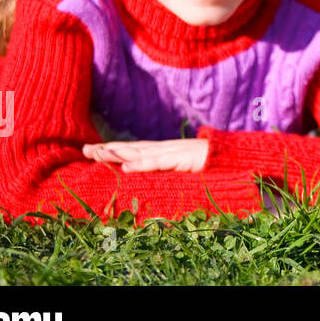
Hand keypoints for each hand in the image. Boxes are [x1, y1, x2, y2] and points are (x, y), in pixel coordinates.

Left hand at [82, 138, 208, 171]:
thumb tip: (140, 172)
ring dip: (118, 154)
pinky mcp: (184, 160)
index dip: (113, 149)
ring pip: (141, 153)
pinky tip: (127, 168)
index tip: (92, 150)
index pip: (133, 149)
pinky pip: (160, 163)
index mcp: (164, 151)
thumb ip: (165, 168)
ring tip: (97, 154)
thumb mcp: (182, 169)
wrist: (234, 157)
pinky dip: (143, 165)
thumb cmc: (209, 165)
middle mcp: (165, 149)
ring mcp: (174, 153)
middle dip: (108, 149)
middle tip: (84, 149)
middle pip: (132, 148)